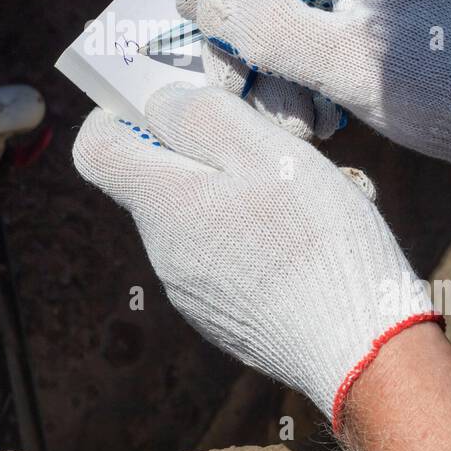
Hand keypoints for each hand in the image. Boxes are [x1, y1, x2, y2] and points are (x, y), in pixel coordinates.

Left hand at [72, 83, 439, 424]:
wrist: (355, 348)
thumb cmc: (313, 240)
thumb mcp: (264, 151)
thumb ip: (201, 115)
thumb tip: (161, 102)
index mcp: (161, 204)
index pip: (95, 149)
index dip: (120, 113)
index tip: (169, 101)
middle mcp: (162, 251)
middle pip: (156, 179)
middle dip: (201, 151)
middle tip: (265, 144)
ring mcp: (190, 289)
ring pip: (196, 217)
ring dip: (236, 193)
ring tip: (302, 197)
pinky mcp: (222, 315)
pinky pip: (223, 256)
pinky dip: (253, 235)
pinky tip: (306, 240)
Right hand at [179, 0, 450, 185]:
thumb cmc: (447, 86)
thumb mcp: (345, 64)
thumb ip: (269, 30)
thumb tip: (209, 9)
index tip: (207, 21)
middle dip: (243, 34)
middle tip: (238, 92)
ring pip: (283, 11)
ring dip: (272, 69)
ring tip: (295, 123)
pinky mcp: (374, 25)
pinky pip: (312, 38)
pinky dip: (300, 78)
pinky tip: (318, 120)